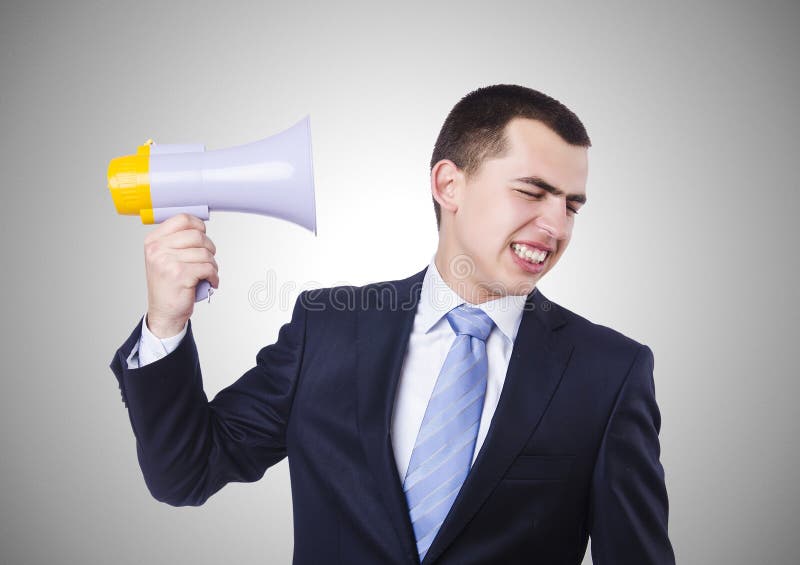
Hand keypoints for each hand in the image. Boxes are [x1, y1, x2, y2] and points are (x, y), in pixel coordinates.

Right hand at [143, 214, 218, 337]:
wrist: (164, 312)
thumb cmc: (168, 284)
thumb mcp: (164, 257)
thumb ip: (177, 240)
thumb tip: (199, 226)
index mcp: (153, 241)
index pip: (182, 219)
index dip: (198, 226)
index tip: (203, 234)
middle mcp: (157, 249)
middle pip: (197, 235)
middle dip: (209, 247)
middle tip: (208, 259)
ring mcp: (167, 262)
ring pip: (205, 253)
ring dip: (212, 264)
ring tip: (207, 273)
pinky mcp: (180, 275)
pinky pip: (208, 268)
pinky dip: (214, 276)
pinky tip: (209, 281)